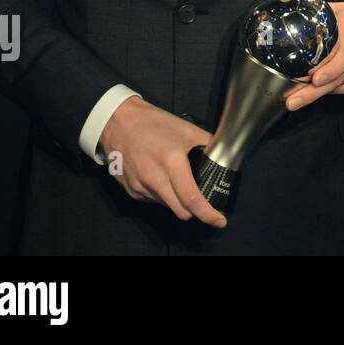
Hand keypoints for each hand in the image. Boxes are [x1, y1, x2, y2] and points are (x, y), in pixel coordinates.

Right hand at [98, 95, 225, 227]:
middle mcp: (154, 179)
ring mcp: (140, 187)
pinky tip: (163, 178)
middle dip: (195, 211)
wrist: (119, 123)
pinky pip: (153, 200)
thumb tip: (224, 154)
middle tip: (203, 201)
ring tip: (179, 181)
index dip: (207, 214)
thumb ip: (208, 143)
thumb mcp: (187, 129)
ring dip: (177, 201)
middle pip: (180, 211)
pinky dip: (163, 195)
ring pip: (167, 206)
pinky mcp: (131, 190)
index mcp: (171, 163)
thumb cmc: (153, 124)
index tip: (219, 221)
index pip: (191, 199)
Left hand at [284, 1, 343, 110]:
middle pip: (339, 76)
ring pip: (340, 85)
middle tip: (293, 100)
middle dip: (314, 91)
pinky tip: (314, 93)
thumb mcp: (339, 9)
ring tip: (295, 100)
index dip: (330, 69)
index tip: (314, 79)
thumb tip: (288, 21)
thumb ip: (317, 15)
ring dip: (317, 94)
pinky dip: (329, 91)